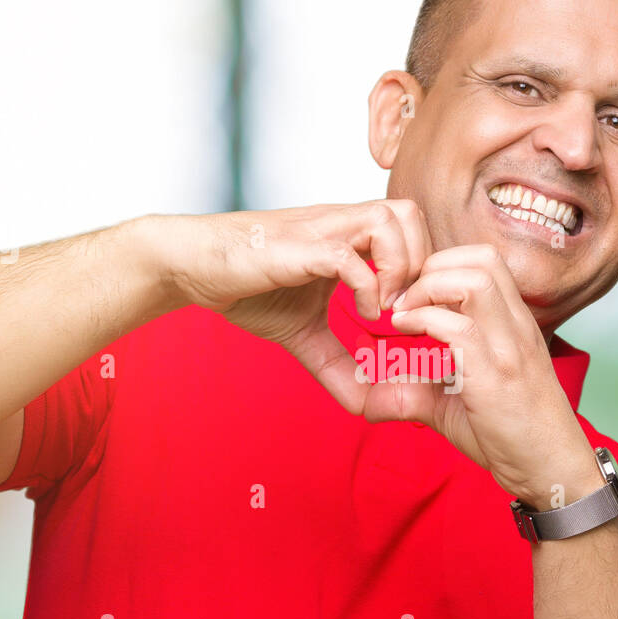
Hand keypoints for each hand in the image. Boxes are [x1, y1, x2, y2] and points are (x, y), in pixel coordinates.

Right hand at [155, 201, 430, 413]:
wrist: (194, 266)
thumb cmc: (248, 287)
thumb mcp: (305, 334)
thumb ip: (338, 366)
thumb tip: (365, 406)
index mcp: (349, 239)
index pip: (413, 229)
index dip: (424, 268)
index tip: (413, 313)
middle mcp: (342, 226)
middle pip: (413, 212)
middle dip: (421, 262)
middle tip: (406, 306)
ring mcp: (322, 232)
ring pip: (390, 219)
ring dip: (400, 267)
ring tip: (386, 308)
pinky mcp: (299, 248)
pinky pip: (348, 255)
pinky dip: (366, 285)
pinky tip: (362, 311)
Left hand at [364, 244, 601, 507]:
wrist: (553, 473)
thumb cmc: (512, 438)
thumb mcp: (455, 406)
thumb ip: (415, 392)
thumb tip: (368, 399)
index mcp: (513, 325)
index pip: (484, 260)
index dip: (440, 265)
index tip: (410, 296)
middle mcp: (516, 327)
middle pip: (481, 258)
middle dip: (432, 267)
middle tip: (401, 300)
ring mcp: (509, 349)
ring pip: (475, 280)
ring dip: (428, 288)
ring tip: (403, 314)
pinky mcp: (498, 378)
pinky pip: (460, 328)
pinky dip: (424, 321)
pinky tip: (405, 333)